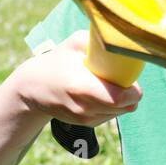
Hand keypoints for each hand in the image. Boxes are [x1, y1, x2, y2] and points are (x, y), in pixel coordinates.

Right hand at [16, 29, 142, 126]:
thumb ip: (101, 41)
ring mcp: (86, 119)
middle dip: (131, 92)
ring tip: (106, 83)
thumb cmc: (58, 61)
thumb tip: (124, 40)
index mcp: (82, 88)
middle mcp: (85, 108)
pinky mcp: (87, 124)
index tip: (128, 75)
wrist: (32, 88)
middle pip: (127, 105)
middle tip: (120, 77)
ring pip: (123, 111)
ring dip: (123, 99)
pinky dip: (114, 105)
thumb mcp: (75, 44)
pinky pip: (113, 115)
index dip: (133, 88)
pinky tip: (100, 92)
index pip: (122, 98)